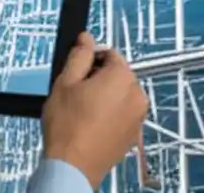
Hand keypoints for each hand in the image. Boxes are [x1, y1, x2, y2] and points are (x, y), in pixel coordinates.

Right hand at [40, 32, 148, 188]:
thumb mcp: (65, 82)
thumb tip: (86, 38)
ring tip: (83, 112)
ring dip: (105, 97)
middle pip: (117, 75)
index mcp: (122, 77)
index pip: (109, 54)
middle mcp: (137, 94)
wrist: (73, 166)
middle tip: (77, 95)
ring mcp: (138, 116)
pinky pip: (123, 114)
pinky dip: (110, 115)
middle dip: (98, 79)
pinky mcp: (134, 134)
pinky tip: (92, 125)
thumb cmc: (68, 125)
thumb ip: (79, 55)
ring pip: (120, 95)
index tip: (77, 74)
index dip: (90, 61)